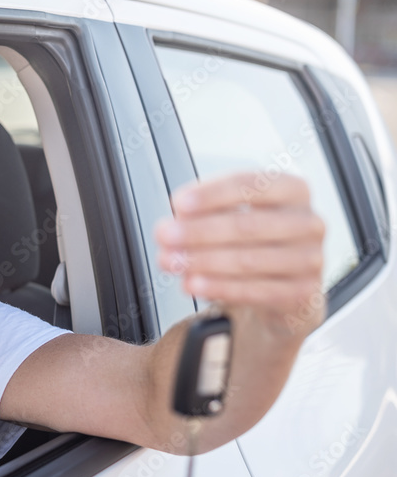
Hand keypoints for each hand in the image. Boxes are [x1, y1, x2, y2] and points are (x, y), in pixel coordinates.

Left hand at [155, 172, 326, 336]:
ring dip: (202, 261)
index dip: (211, 195)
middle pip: (246, 225)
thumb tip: (177, 218)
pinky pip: (256, 291)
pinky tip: (193, 283)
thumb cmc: (255, 242)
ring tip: (172, 262)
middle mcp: (307, 221)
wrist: (286, 286)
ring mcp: (311, 258)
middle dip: (198, 232)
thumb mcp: (235, 215)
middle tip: (164, 236)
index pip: (250, 185)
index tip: (179, 204)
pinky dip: (219, 287)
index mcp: (292, 190)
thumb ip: (208, 212)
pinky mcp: (304, 292)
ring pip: (248, 260)